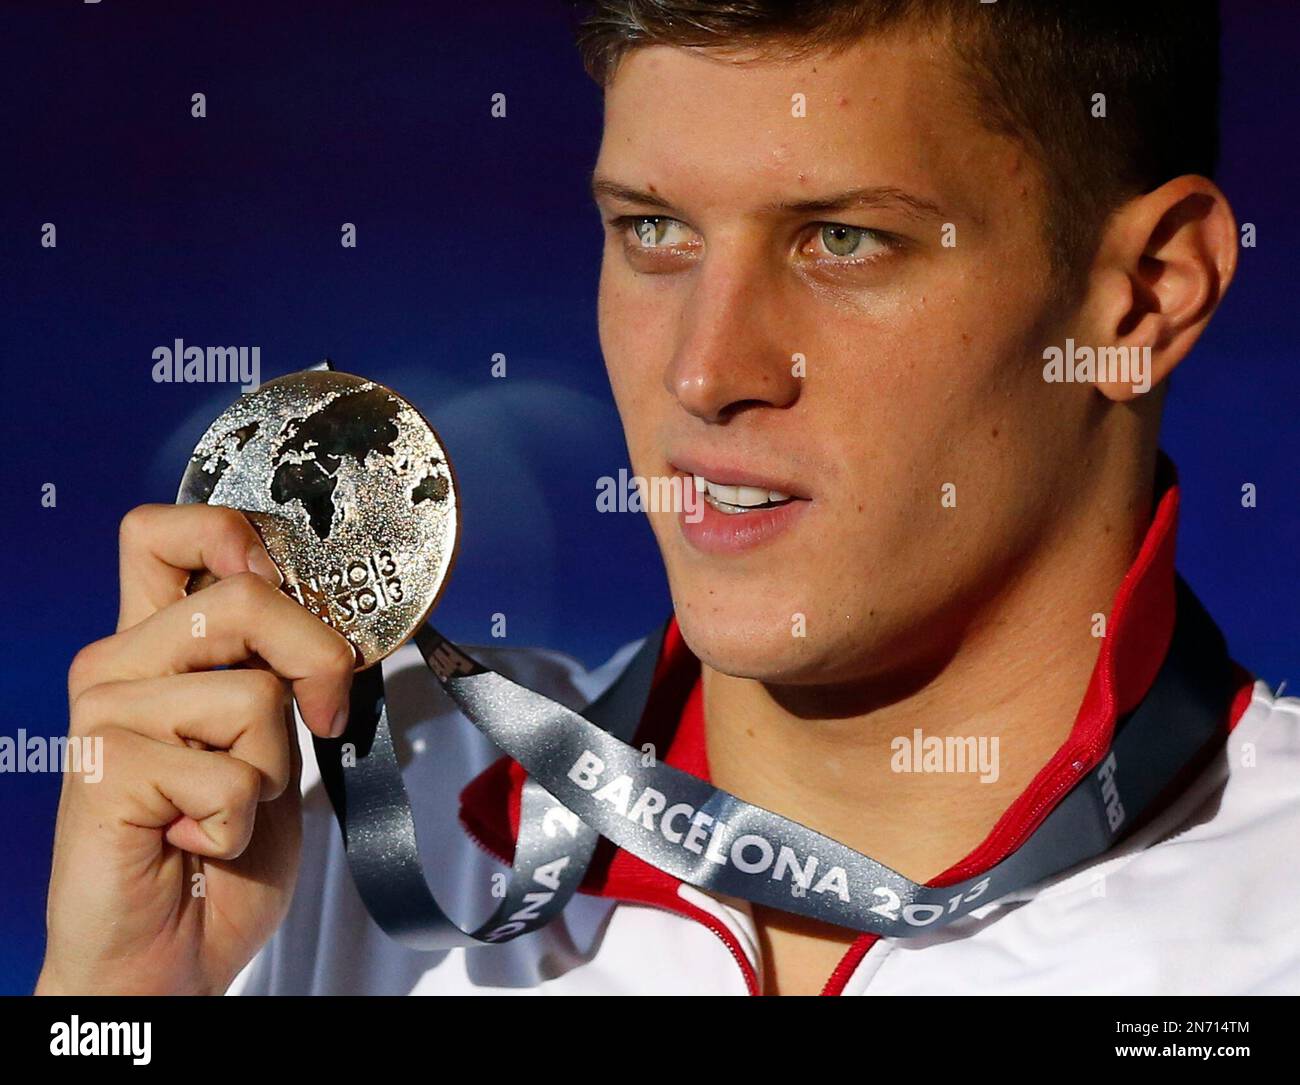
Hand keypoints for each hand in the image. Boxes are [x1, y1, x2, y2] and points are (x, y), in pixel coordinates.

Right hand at [36, 503, 356, 994]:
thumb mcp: (271, 740)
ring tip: (227, 806)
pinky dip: (242, 821)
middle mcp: (121, 665)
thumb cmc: (221, 850)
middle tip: (319, 721)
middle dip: (317, 660)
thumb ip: (278, 670)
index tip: (283, 586)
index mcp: (156, 646)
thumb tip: (328, 618)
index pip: (166, 531)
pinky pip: (231, 774)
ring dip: (273, 768)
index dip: (234, 535)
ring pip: (253, 694)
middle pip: (243, 596)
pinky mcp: (103, 769)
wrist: (167, 955)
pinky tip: (197, 840)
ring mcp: (106, 713)